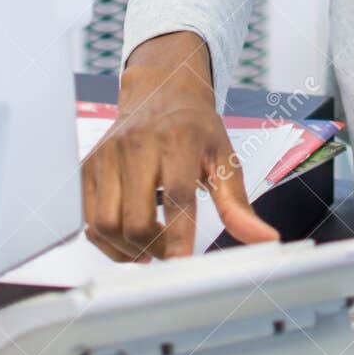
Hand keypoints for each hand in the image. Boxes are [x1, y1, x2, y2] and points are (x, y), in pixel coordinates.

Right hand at [82, 31, 279, 261]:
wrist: (160, 91)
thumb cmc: (194, 127)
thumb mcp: (224, 158)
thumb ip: (238, 204)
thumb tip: (265, 238)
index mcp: (178, 139)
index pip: (176, 195)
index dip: (178, 235)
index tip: (182, 263)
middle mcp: (137, 145)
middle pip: (135, 219)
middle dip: (155, 248)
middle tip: (172, 253)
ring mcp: (107, 156)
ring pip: (107, 224)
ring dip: (129, 249)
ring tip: (151, 249)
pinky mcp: (88, 167)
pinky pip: (88, 220)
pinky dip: (107, 242)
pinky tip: (129, 241)